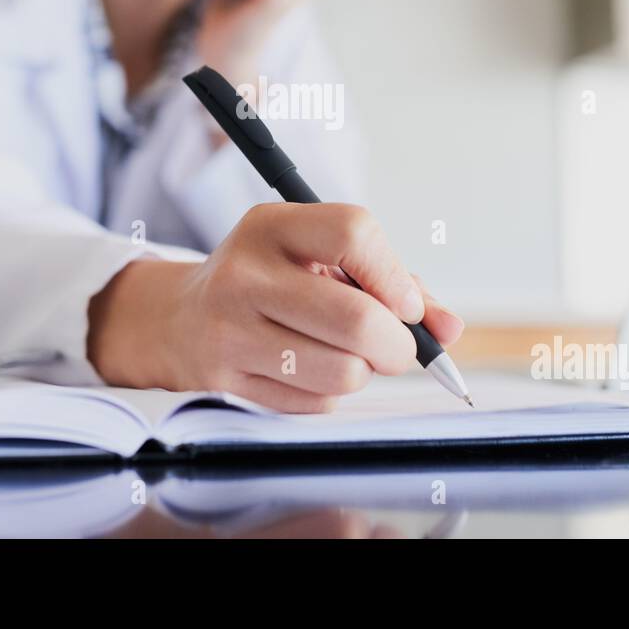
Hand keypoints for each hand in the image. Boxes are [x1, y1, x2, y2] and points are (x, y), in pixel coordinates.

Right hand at [87, 203, 464, 412]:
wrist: (179, 319)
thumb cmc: (269, 280)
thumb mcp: (317, 256)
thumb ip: (392, 282)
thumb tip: (449, 328)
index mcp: (270, 226)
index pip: (353, 233)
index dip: (395, 276)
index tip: (404, 304)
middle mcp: (244, 275)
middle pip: (356, 318)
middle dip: (397, 344)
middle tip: (396, 346)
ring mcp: (230, 332)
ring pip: (343, 371)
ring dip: (365, 372)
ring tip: (348, 355)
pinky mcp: (228, 383)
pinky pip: (317, 402)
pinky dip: (332, 393)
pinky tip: (308, 370)